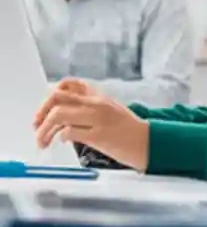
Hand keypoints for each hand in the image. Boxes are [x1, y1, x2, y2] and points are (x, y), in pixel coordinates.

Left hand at [33, 81, 148, 169]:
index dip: (50, 96)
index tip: (44, 111)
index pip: (69, 84)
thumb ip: (89, 107)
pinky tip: (64, 141)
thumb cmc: (129, 130)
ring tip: (43, 141)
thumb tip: (61, 112)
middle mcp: (97, 104)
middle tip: (36, 126)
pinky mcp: (99, 135)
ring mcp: (98, 119)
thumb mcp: (110, 110)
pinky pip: (69, 132)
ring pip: (58, 115)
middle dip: (40, 113)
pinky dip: (61, 137)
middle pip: (56, 98)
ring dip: (44, 130)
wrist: (149, 142)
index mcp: (99, 96)